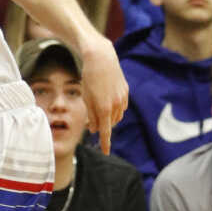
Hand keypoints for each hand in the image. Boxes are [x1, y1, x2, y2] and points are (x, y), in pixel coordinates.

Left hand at [78, 37, 128, 153]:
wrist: (101, 58)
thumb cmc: (89, 78)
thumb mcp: (86, 98)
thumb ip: (91, 115)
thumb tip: (94, 129)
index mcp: (104, 108)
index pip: (105, 131)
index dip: (105, 143)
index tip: (106, 152)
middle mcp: (116, 105)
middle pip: (110, 123)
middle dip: (103, 125)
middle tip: (91, 121)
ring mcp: (123, 98)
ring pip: (117, 116)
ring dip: (109, 117)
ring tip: (99, 108)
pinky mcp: (126, 91)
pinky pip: (122, 106)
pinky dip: (115, 108)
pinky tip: (108, 101)